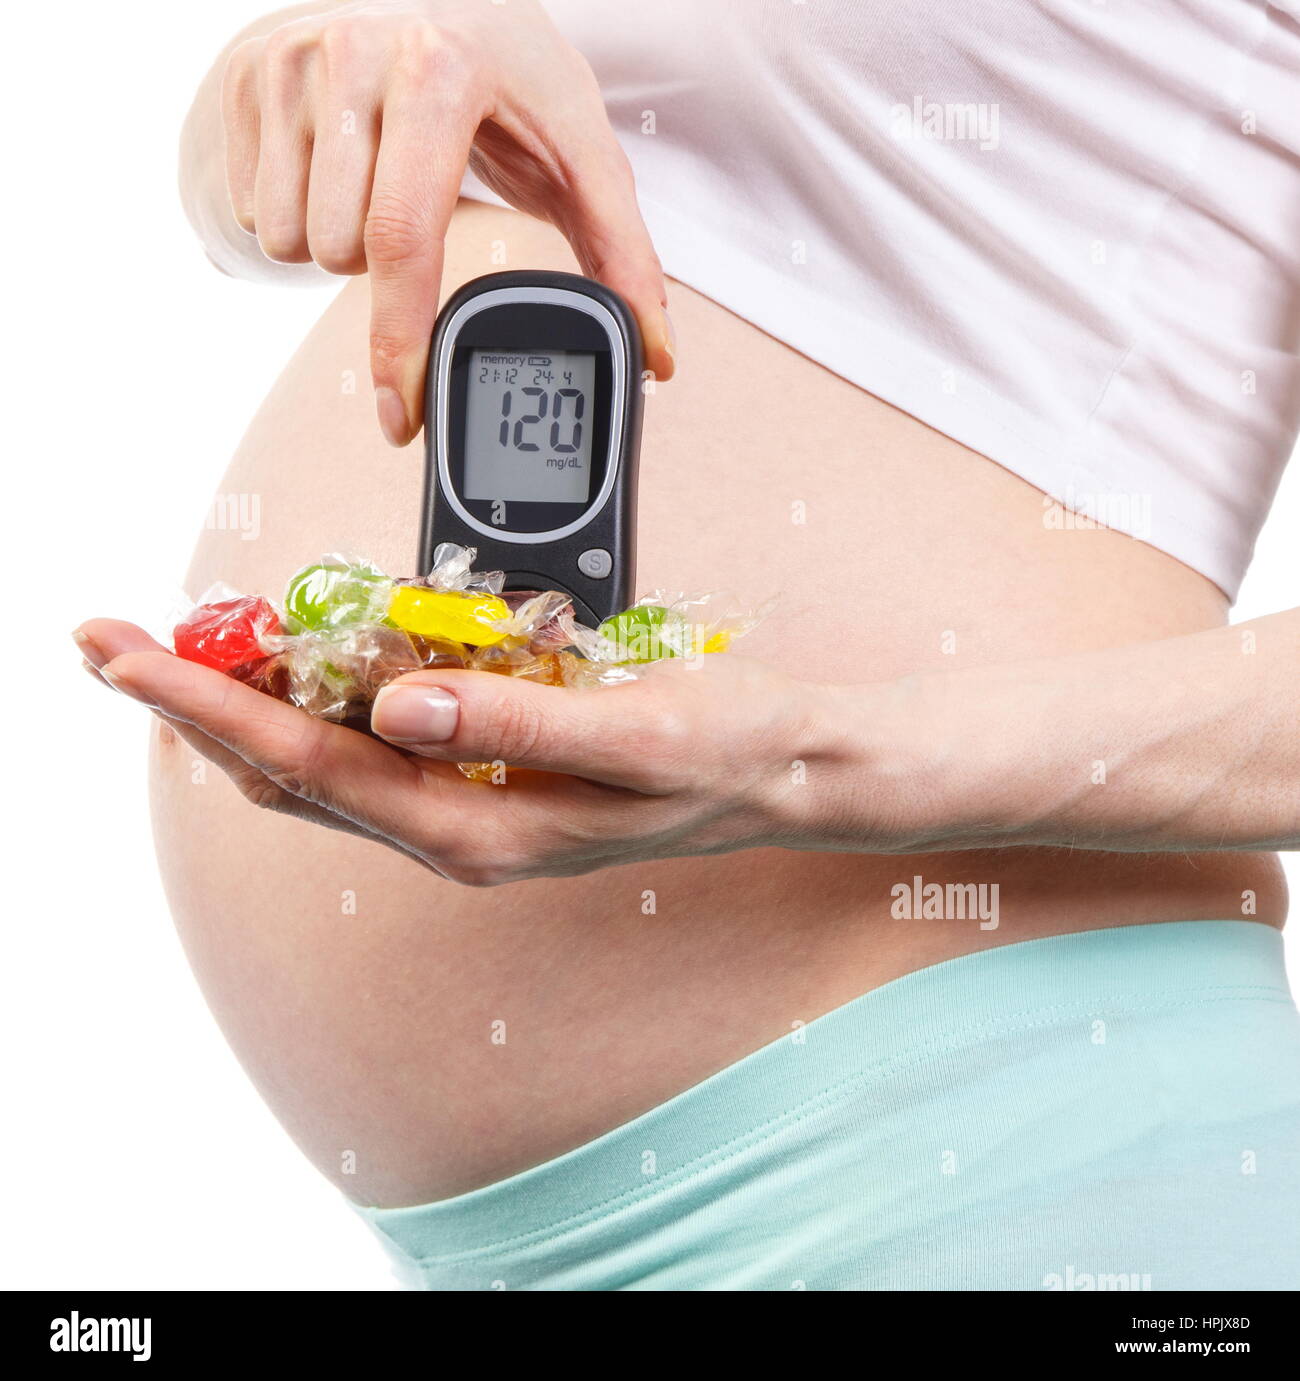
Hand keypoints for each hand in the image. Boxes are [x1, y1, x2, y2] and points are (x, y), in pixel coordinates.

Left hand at [75, 619, 869, 885]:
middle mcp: (456, 829)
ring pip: (320, 762)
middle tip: (111, 640)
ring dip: (242, 703)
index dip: (210, 705)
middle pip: (289, 769)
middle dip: (194, 704)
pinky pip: (372, 746)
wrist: (781, 769)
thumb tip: (394, 704)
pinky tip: (297, 662)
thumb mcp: (636, 735)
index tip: (129, 655)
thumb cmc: (724, 749)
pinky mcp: (483, 776)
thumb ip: (516, 723)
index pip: (310, 764)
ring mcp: (466, 807)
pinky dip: (315, 701)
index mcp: (480, 827)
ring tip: (176, 645)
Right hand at [220, 0, 674, 444]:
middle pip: (342, 253)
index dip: (399, 339)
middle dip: (383, 270)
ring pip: (292, 240)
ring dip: (338, 243)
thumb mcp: (582, 151)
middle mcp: (354, 52)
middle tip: (418, 211)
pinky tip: (338, 170)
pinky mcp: (245, 76)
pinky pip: (253, 212)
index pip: (402, 236)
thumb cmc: (515, 80)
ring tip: (380, 187)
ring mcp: (288, 59)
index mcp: (439, 71)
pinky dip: (298, 213)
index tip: (400, 416)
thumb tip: (657, 356)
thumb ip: (624, 256)